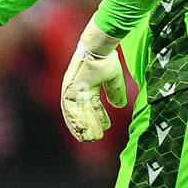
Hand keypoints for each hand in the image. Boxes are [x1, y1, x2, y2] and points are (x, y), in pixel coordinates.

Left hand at [60, 18, 126, 141]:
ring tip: (90, 139)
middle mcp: (77, 90)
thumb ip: (115, 91)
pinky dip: (76, 120)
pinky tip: (83, 130)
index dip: (98, 118)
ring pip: (75, 113)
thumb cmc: (105, 58)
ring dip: (82, 127)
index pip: (92, 107)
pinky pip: (71, 109)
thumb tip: (119, 105)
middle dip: (87, 126)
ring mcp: (71, 90)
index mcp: (87, 86)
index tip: (105, 129)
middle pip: (81, 113)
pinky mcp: (68, 89)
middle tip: (93, 139)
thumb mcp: (113, 78)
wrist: (98, 48)